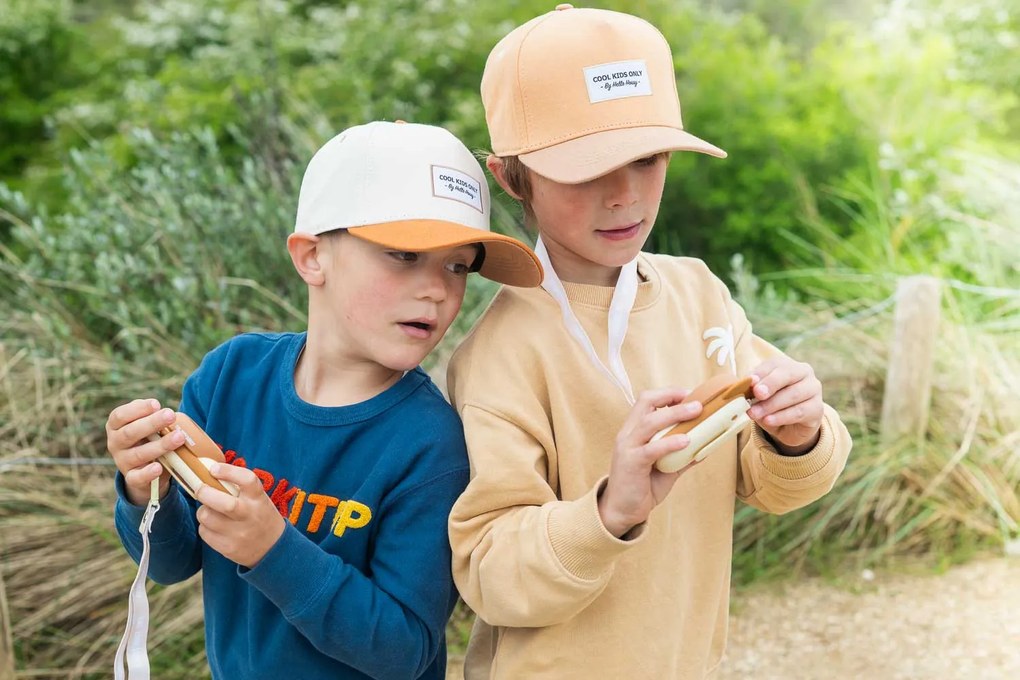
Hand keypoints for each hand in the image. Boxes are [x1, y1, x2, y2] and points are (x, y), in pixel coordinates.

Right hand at [106, 398, 181, 505]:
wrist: (145, 468)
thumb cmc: (148, 437)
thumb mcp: (146, 424)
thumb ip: (152, 415)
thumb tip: (168, 413)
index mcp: (116, 426)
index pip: (120, 415)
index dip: (138, 409)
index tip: (157, 404)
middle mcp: (115, 443)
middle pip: (130, 433)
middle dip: (152, 423)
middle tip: (171, 415)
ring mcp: (122, 462)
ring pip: (138, 454)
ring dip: (160, 445)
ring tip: (179, 437)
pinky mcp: (131, 478)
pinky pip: (137, 477)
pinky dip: (148, 473)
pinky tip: (158, 467)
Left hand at [195, 464, 285, 567]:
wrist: (273, 548)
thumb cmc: (261, 516)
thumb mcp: (259, 499)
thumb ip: (240, 488)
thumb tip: (210, 472)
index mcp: (259, 499)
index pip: (247, 480)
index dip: (228, 472)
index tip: (214, 469)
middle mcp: (250, 515)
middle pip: (224, 503)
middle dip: (205, 493)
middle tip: (200, 489)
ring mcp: (239, 533)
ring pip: (207, 517)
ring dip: (203, 511)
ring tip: (208, 510)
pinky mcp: (228, 548)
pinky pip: (205, 532)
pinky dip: (204, 527)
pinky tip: (213, 526)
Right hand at [598, 387, 702, 537]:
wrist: (621, 511)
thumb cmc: (641, 486)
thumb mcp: (665, 468)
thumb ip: (682, 456)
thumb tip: (706, 446)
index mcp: (634, 431)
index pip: (647, 401)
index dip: (668, 394)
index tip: (690, 394)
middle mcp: (628, 435)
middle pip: (646, 403)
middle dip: (672, 398)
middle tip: (697, 402)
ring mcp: (627, 448)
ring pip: (649, 422)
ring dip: (675, 414)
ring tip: (696, 412)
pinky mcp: (631, 464)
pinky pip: (651, 449)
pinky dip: (670, 442)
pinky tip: (686, 441)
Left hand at [748, 357, 822, 454]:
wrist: (789, 427)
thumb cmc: (772, 405)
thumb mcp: (759, 396)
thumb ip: (753, 389)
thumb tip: (742, 384)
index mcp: (787, 365)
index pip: (774, 364)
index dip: (761, 372)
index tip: (749, 381)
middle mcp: (804, 373)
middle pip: (787, 374)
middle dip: (770, 384)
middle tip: (757, 394)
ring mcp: (813, 390)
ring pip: (793, 394)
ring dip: (771, 405)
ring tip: (754, 413)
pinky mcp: (818, 408)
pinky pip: (799, 411)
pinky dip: (782, 416)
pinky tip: (768, 420)